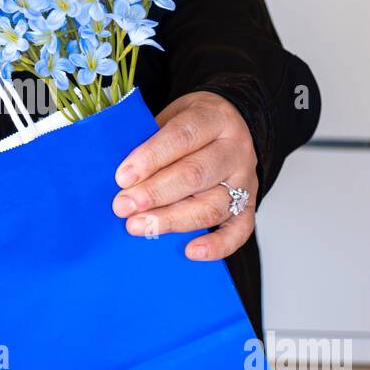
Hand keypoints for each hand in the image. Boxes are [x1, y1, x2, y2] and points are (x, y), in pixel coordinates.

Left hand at [110, 91, 257, 260]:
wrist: (229, 126)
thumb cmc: (191, 127)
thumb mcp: (171, 117)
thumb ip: (150, 141)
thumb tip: (121, 177)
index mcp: (214, 118)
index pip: (182, 137)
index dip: (151, 158)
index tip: (122, 177)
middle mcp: (235, 149)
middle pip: (196, 174)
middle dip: (154, 193)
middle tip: (123, 206)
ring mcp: (245, 179)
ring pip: (213, 205)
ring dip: (173, 220)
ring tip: (139, 227)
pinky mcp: (249, 205)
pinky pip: (239, 230)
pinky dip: (217, 245)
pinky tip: (191, 252)